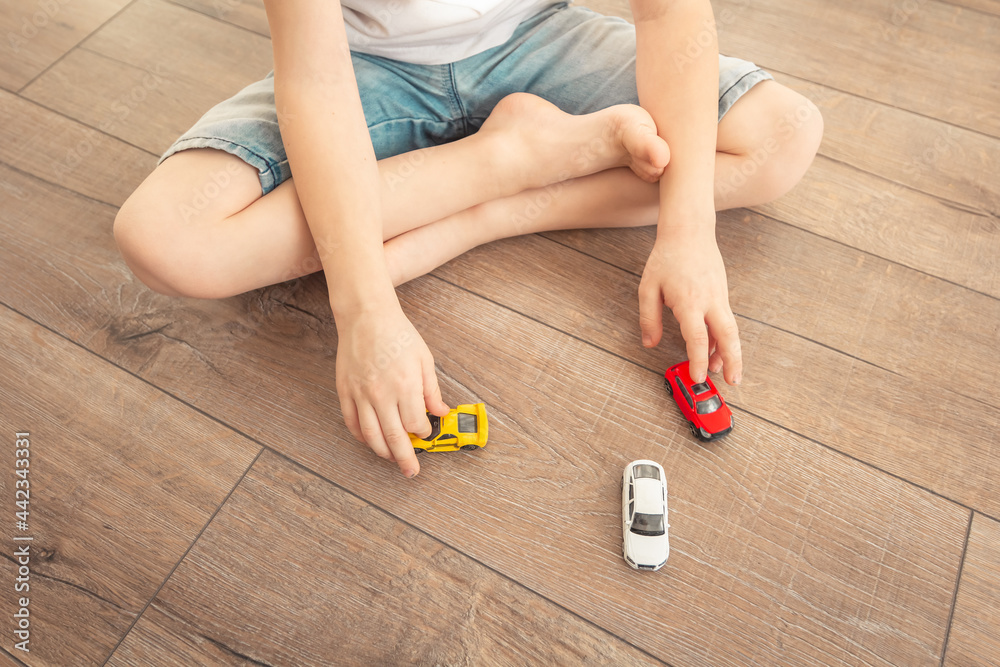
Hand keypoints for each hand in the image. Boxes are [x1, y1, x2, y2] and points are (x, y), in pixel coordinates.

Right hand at [335, 302, 449, 476]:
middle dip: (404, 458)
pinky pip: (352, 422)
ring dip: (382, 451)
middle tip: (410, 471)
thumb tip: (441, 412)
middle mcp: (382, 393)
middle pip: (394, 436)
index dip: (422, 433)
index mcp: (405, 385)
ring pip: (371, 435)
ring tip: (391, 458)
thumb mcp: (424, 360)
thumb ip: (431, 389)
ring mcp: (361, 394)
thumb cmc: (398, 335)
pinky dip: (361, 436)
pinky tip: (370, 440)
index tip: (425, 432)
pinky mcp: (346, 391)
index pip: (415, 423)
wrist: (366, 316)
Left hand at [638, 226, 742, 385]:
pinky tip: (715, 349)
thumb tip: (649, 343)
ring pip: (731, 330)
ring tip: (722, 371)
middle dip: (733, 361)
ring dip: (729, 352)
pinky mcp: (722, 295)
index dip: (698, 360)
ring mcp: (719, 297)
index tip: (697, 376)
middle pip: (728, 336)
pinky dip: (722, 338)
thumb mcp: (648, 287)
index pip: (698, 337)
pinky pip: (725, 321)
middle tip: (733, 382)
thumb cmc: (667, 257)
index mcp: (689, 302)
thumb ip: (649, 318)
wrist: (689, 231)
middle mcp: (710, 301)